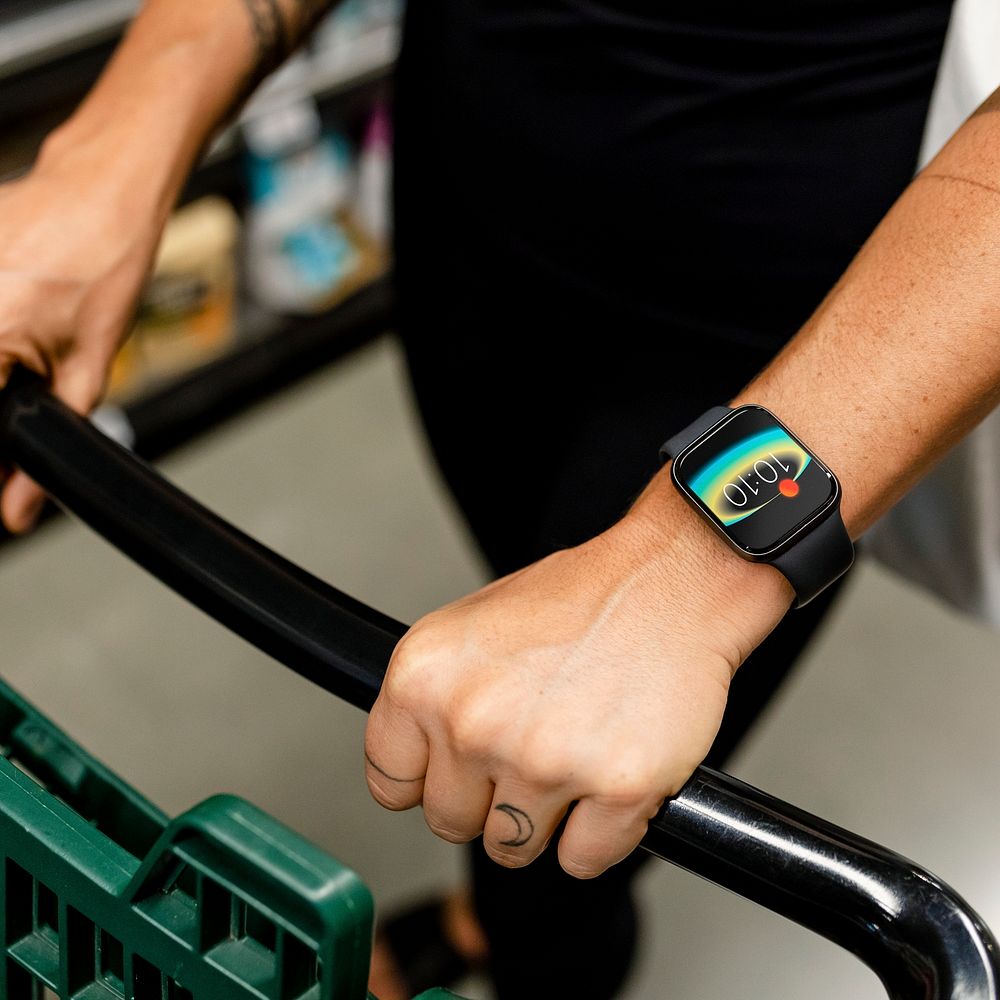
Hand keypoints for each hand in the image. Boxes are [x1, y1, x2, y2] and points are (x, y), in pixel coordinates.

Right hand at [0, 148, 162, 531]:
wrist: (99, 189)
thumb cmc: (105, 265)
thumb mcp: (88, 364)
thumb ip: (54, 436)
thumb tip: (17, 507)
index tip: (5, 468)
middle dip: (3, 395)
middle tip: (25, 376)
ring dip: (3, 360)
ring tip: (27, 337)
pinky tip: (18, 317)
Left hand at [365, 483, 791, 877]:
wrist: (671, 581)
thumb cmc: (580, 598)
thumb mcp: (472, 628)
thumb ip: (433, 699)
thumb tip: (418, 763)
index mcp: (423, 677)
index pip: (389, 782)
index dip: (428, 780)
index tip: (453, 772)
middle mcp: (473, 722)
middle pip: (451, 822)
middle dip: (489, 799)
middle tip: (530, 749)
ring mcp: (544, 759)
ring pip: (513, 848)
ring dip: (543, 818)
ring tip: (573, 751)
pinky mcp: (616, 788)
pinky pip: (582, 861)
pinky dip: (599, 833)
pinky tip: (609, 772)